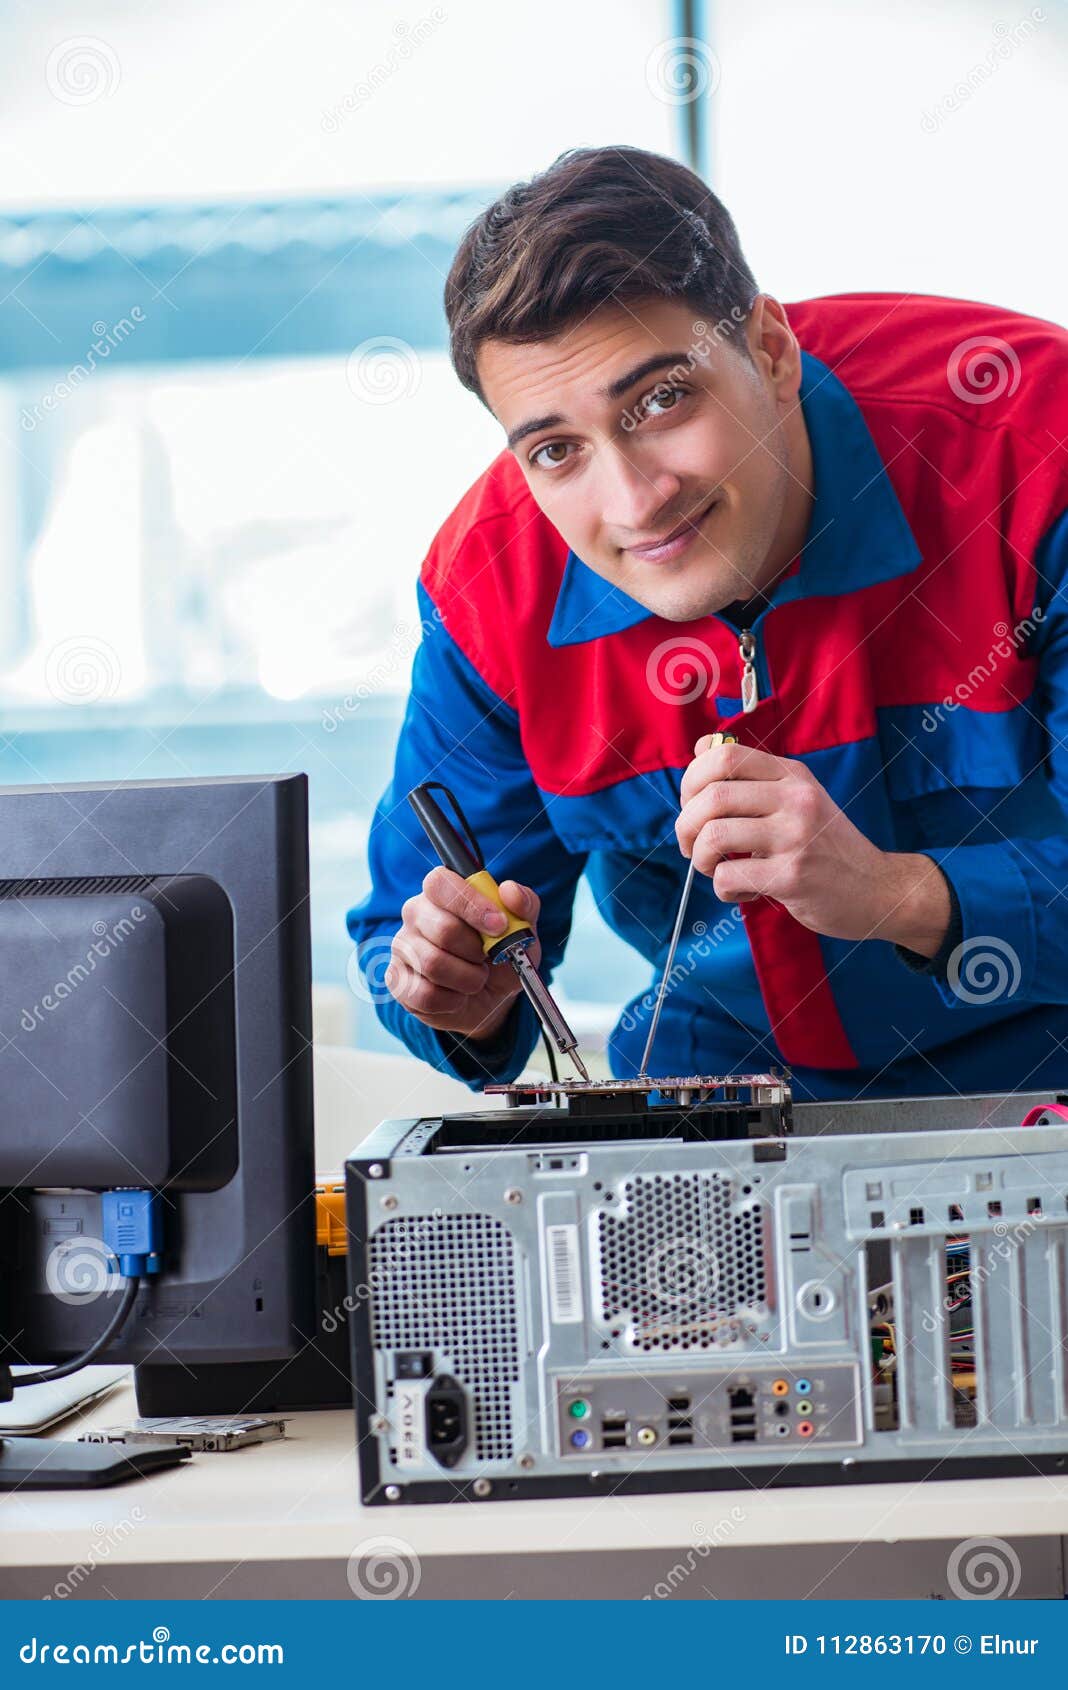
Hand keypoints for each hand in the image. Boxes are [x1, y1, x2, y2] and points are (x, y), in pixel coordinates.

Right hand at [386, 867, 540, 1040]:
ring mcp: (402, 946)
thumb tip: (510, 891)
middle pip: (443, 929)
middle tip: (487, 958)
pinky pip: (425, 995)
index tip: (499, 925)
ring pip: (434, 964)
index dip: (471, 904)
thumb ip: (524, 905)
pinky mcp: (397, 980)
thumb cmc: (500, 955)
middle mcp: (415, 913)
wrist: (490, 997)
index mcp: (443, 892)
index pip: (440, 883)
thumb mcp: (521, 930)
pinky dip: (453, 1001)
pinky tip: (458, 996)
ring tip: (476, 978)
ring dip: (468, 979)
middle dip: (476, 951)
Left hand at [676, 737, 950, 953]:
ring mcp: (796, 836)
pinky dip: (723, 889)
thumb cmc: (828, 846)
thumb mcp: (798, 798)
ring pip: (714, 836)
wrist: (879, 889)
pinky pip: (729, 877)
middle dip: (686, 826)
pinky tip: (744, 890)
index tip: (691, 805)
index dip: (692, 780)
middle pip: (711, 796)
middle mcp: (795, 798)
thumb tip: (700, 747)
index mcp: (791, 775)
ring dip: (701, 859)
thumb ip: (752, 777)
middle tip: (692, 845)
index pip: (724, 755)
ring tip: (717, 868)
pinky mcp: (793, 876)